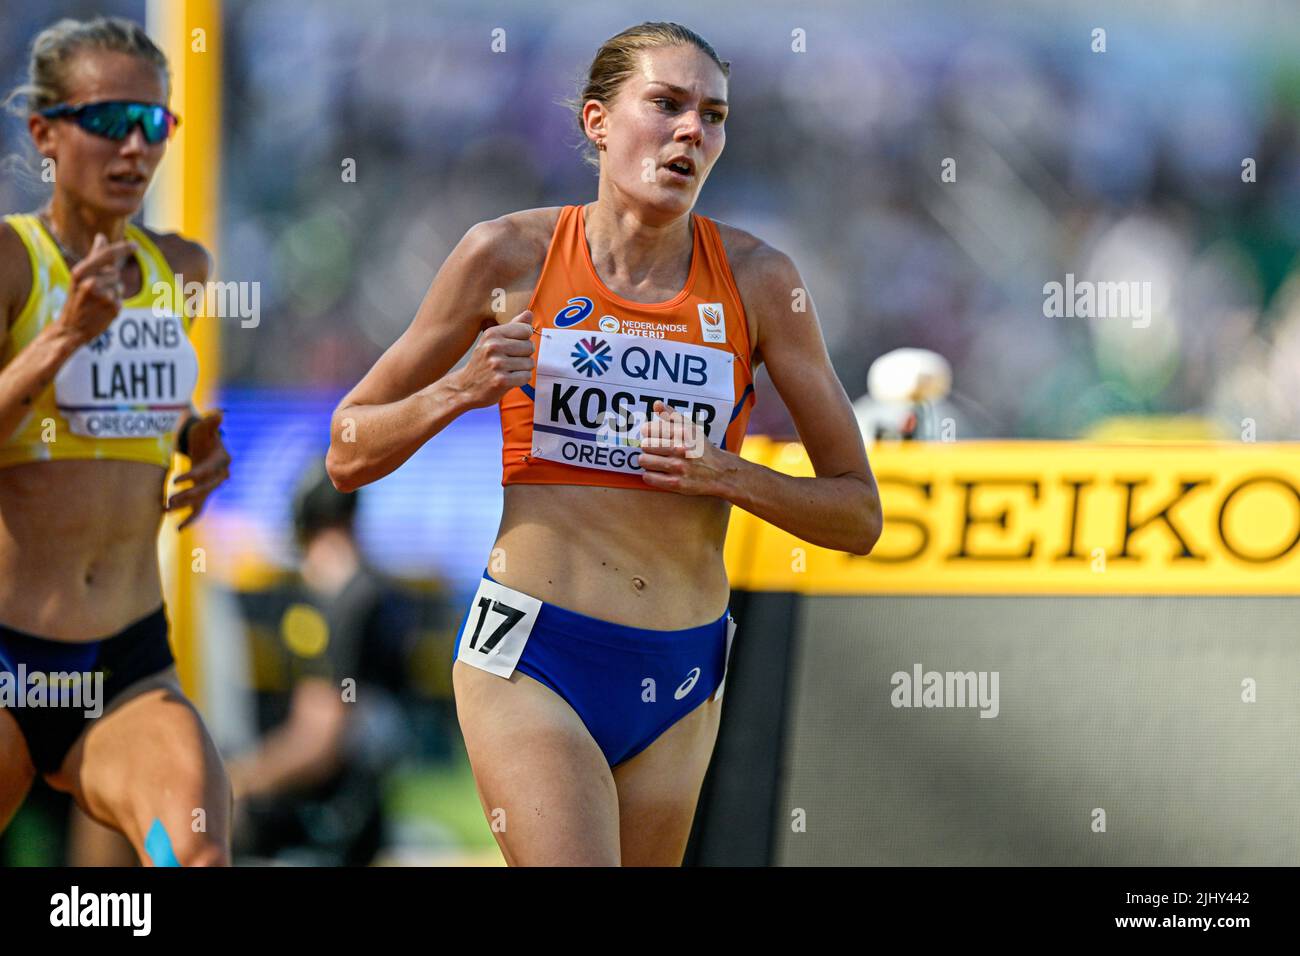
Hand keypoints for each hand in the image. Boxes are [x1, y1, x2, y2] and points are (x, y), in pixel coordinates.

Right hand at [56, 232, 136, 344]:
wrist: (71, 328)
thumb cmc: (76, 298)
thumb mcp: (79, 277)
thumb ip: (93, 256)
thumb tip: (101, 236)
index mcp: (80, 272)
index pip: (107, 256)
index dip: (122, 248)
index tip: (135, 245)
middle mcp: (91, 282)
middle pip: (114, 272)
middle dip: (108, 280)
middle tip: (93, 293)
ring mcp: (103, 296)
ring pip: (119, 285)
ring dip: (112, 292)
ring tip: (97, 302)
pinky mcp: (113, 307)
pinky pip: (121, 298)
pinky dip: (115, 303)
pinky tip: (102, 310)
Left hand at [167, 410, 230, 530]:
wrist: (200, 443)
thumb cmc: (201, 433)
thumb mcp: (204, 425)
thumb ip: (210, 421)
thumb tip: (219, 414)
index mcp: (222, 459)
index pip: (207, 471)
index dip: (193, 476)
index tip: (175, 480)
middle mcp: (221, 475)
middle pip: (205, 489)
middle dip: (187, 495)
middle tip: (169, 500)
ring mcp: (212, 486)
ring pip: (201, 500)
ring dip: (184, 506)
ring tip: (166, 509)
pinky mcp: (204, 493)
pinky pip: (200, 509)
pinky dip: (190, 518)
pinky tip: (178, 528)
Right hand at [451, 309, 534, 408]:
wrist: (466, 387)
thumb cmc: (483, 363)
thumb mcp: (493, 341)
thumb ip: (513, 327)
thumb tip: (528, 313)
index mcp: (492, 334)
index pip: (526, 330)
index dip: (524, 339)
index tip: (514, 346)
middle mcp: (493, 347)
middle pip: (530, 346)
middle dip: (524, 356)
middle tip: (510, 361)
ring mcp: (497, 364)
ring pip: (529, 363)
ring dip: (523, 369)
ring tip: (508, 370)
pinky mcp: (501, 380)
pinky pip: (526, 377)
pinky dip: (521, 380)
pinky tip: (509, 379)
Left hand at [637, 400, 731, 495]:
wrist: (721, 473)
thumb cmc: (702, 449)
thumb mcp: (692, 428)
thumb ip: (672, 416)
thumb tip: (656, 404)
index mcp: (683, 433)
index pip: (649, 429)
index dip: (647, 432)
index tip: (650, 435)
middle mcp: (681, 449)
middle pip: (644, 445)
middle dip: (647, 447)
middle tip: (654, 450)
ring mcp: (678, 467)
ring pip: (644, 461)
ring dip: (647, 461)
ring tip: (654, 461)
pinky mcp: (676, 484)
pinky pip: (649, 477)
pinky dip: (649, 475)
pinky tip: (657, 472)